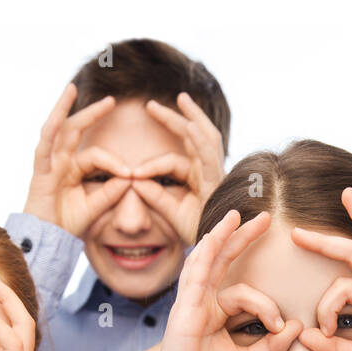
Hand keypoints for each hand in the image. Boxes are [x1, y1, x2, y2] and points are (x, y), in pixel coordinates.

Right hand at [24, 83, 132, 236]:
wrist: (47, 240)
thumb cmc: (67, 224)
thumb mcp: (95, 207)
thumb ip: (111, 192)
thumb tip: (130, 177)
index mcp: (74, 169)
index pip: (97, 156)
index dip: (115, 163)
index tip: (132, 174)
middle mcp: (60, 161)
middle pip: (75, 130)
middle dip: (92, 113)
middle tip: (112, 100)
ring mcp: (48, 164)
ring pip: (56, 129)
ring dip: (63, 108)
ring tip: (72, 88)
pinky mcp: (40, 171)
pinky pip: (43, 146)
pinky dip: (50, 129)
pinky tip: (57, 114)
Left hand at [130, 92, 226, 242]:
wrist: (218, 251)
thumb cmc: (198, 234)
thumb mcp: (172, 214)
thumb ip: (155, 197)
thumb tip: (134, 180)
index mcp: (200, 179)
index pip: (175, 162)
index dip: (152, 165)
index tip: (131, 173)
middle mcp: (211, 173)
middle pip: (196, 137)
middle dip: (178, 118)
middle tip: (152, 104)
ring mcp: (218, 175)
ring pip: (208, 138)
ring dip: (194, 117)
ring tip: (180, 99)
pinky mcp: (220, 182)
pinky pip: (212, 157)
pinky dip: (201, 140)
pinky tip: (191, 126)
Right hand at [149, 209, 300, 350]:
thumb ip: (272, 345)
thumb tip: (297, 325)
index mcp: (213, 315)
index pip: (241, 291)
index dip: (266, 302)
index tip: (281, 324)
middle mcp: (199, 305)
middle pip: (221, 262)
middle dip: (241, 238)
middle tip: (265, 218)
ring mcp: (189, 307)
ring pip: (206, 263)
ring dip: (221, 237)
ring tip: (238, 215)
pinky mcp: (183, 314)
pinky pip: (194, 278)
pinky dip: (204, 256)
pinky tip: (214, 238)